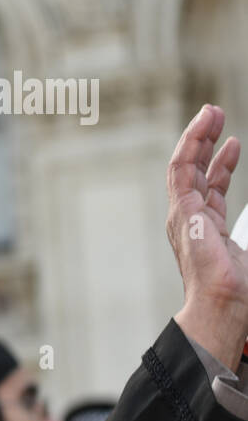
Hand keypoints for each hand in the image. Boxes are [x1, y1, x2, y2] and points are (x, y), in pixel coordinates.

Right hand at [168, 104, 247, 368]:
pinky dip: (190, 144)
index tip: (233, 144)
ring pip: (184, 166)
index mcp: (207, 233)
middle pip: (194, 173)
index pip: (211, 191)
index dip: (222, 166)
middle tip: (215, 117)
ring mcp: (183, 217)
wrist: (224, 308)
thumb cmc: (241, 295)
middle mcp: (191, 222)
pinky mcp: (181, 211)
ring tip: (210, 112)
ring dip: (197, 137)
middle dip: (205, 143)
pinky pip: (180, 170)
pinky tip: (203, 126)